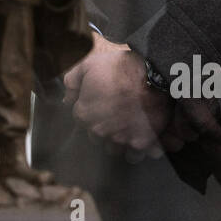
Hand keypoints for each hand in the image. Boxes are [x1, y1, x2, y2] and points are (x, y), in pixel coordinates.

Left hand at [64, 32, 172, 154]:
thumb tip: (66, 98)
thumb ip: (72, 81)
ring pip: (114, 149)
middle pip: (96, 136)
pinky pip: (135, 156)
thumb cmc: (121, 68)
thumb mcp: (89, 64)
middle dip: (103, 127)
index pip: (80, 120)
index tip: (100, 104)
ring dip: (118, 141)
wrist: (153, 73)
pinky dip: (137, 150)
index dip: (90, 110)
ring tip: (127, 127)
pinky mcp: (141, 143)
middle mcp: (99, 131)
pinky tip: (139, 139)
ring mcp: (120, 139)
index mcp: (84, 114)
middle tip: (114, 114)